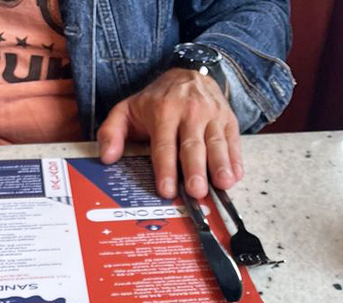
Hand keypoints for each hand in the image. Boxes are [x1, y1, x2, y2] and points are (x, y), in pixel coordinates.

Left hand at [97, 68, 242, 199]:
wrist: (190, 72)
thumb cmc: (156, 101)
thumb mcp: (128, 109)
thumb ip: (112, 132)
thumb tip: (107, 157)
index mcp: (163, 111)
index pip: (164, 145)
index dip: (165, 168)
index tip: (166, 189)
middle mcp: (190, 112)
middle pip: (193, 146)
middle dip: (195, 169)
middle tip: (196, 191)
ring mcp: (212, 115)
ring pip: (216, 143)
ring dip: (220, 165)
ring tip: (222, 184)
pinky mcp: (229, 120)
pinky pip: (233, 141)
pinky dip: (236, 159)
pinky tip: (235, 176)